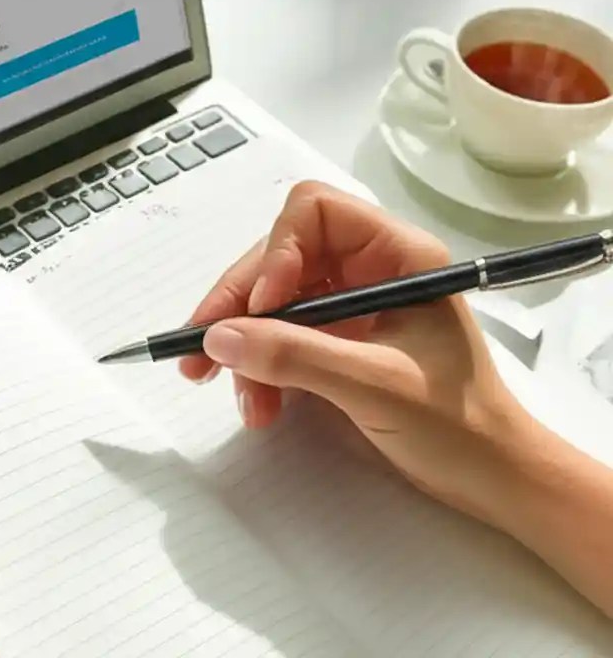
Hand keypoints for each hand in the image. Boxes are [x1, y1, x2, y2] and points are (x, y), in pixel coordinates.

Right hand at [178, 181, 538, 529]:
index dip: (277, 252)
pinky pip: (281, 337)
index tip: (260, 307)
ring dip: (244, 345)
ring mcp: (352, 306)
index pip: (315, 213)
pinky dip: (260, 367)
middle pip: (280, 258)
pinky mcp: (338, 341)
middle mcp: (370, 269)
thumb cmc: (456, 423)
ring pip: (272, 301)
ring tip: (240, 399)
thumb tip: (219, 337)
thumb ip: (295, 355)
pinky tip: (259, 405)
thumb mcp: (373, 384)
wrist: (490, 477)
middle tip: (200, 352)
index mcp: (397, 256)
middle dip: (238, 306)